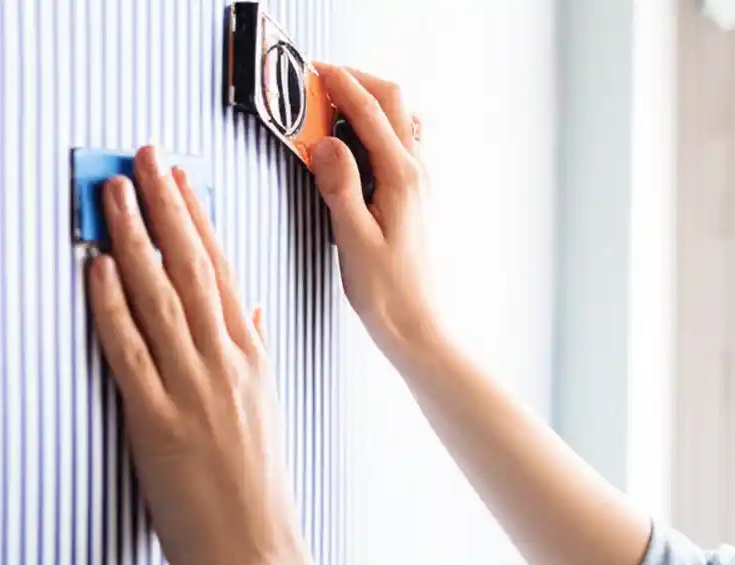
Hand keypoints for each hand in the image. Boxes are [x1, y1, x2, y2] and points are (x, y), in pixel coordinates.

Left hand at [86, 146, 306, 564]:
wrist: (257, 553)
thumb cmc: (258, 488)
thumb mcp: (267, 409)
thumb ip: (258, 353)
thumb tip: (255, 311)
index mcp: (252, 357)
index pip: (224, 270)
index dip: (199, 218)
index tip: (181, 179)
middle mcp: (226, 361)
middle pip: (192, 266)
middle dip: (165, 205)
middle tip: (143, 158)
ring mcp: (193, 388)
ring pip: (160, 295)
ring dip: (133, 237)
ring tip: (112, 192)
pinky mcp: (158, 420)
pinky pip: (130, 348)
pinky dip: (111, 302)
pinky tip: (96, 267)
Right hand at [310, 64, 441, 360]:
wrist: (418, 325)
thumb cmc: (387, 292)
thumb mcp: (353, 240)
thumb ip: (339, 187)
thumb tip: (325, 142)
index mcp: (402, 178)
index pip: (370, 112)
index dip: (341, 84)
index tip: (315, 70)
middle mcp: (416, 173)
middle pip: (393, 102)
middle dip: (357, 82)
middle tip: (321, 80)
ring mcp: (419, 182)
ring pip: (399, 119)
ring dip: (369, 102)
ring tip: (333, 105)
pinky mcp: (414, 195)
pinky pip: (400, 143)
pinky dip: (376, 127)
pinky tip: (355, 142)